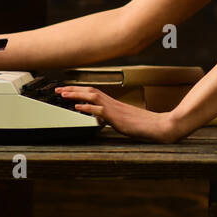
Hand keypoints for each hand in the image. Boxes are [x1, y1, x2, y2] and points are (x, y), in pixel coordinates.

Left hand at [55, 86, 182, 142]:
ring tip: (63, 94)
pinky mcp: (117, 118)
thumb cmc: (145, 125)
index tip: (67, 90)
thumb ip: (112, 117)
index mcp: (114, 103)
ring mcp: (115, 109)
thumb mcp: (125, 120)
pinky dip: (87, 108)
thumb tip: (101, 117)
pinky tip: (78, 108)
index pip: (93, 92)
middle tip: (58, 89)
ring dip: (76, 95)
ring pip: (92, 97)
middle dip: (72, 90)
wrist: (159, 126)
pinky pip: (99, 110)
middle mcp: (113, 103)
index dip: (79, 90)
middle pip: (90, 91)